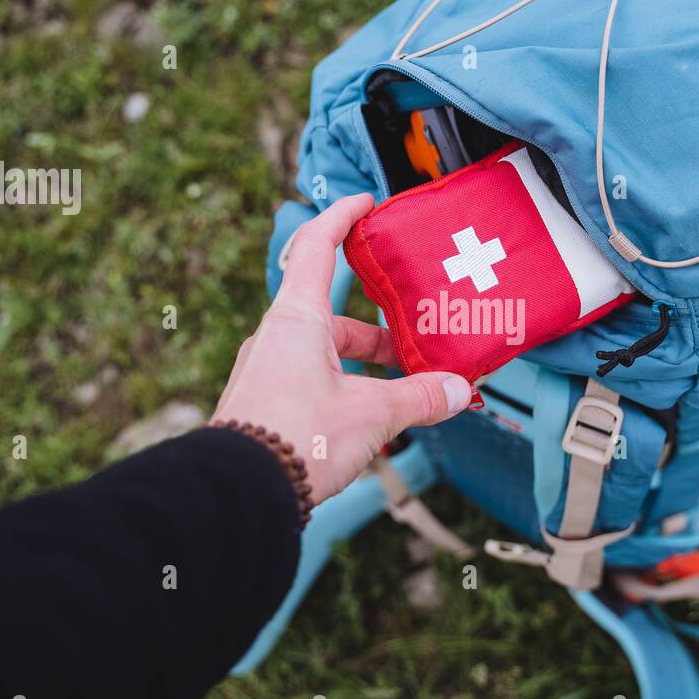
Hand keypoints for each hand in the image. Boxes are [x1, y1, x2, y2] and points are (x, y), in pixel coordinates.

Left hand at [213, 193, 471, 505]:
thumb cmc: (296, 439)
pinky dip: (344, 391)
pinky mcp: (265, 405)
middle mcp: (277, 338)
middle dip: (379, 333)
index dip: (342, 218)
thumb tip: (459, 391)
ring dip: (365, 370)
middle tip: (416, 346)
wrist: (239, 493)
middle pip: (334, 317)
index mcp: (297, 319)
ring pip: (325, 355)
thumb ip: (419, 398)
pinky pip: (311, 383)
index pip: (317, 247)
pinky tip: (370, 423)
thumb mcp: (373, 414)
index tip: (365, 204)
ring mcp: (267, 371)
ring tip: (403, 396)